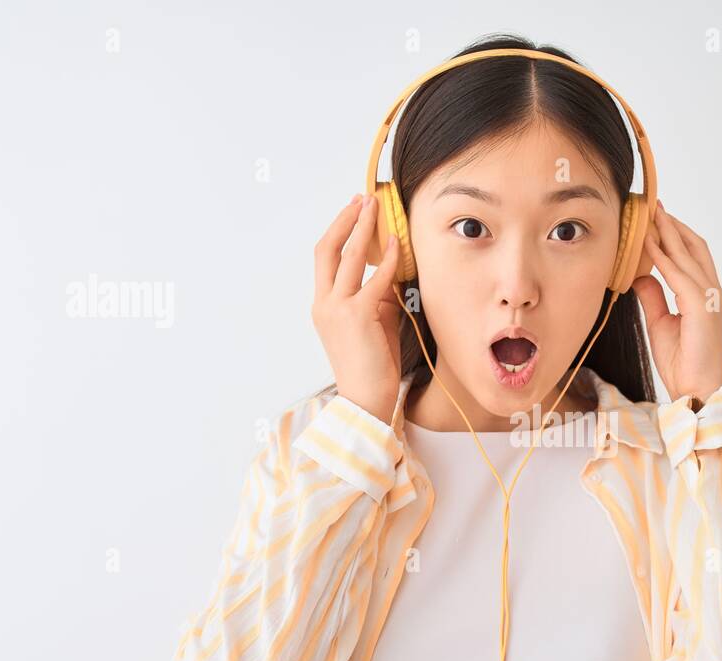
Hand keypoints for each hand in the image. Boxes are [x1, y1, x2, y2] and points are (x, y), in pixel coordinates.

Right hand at [311, 193, 403, 423]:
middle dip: (346, 219)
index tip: (353, 211)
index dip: (338, 231)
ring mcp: (337, 308)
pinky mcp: (358, 316)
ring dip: (363, 227)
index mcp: (323, 306)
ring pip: (348, 256)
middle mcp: (324, 303)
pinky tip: (398, 244)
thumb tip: (389, 274)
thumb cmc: (373, 367)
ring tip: (376, 207)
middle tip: (363, 198)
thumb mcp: (373, 325)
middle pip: (328, 248)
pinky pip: (375, 279)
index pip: (325, 259)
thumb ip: (377, 298)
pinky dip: (388, 259)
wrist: (367, 401)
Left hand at [631, 200, 721, 404]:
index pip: (691, 255)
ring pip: (687, 255)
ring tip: (649, 215)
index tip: (655, 217)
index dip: (674, 234)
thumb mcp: (660, 324)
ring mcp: (709, 298)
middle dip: (672, 224)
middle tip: (653, 205)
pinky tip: (649, 245)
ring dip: (667, 233)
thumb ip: (654, 298)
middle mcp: (711, 291)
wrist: (697, 390)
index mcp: (704, 295)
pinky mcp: (702, 307)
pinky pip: (679, 275)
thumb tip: (640, 276)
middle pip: (693, 246)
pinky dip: (664, 258)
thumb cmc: (683, 363)